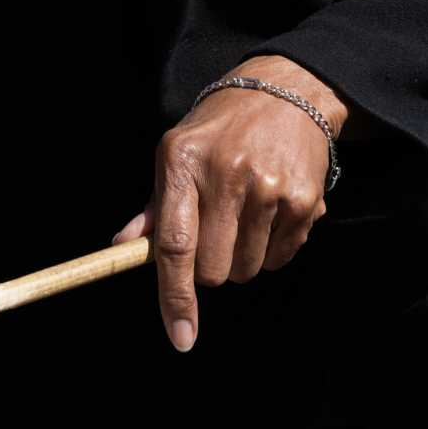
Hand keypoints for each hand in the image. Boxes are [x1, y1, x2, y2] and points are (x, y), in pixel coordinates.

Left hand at [112, 56, 346, 352]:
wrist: (285, 92)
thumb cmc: (219, 129)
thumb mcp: (176, 152)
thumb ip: (155, 207)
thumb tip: (123, 248)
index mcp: (182, 163)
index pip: (175, 245)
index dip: (175, 296)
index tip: (180, 336)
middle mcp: (227, 176)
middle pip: (213, 270)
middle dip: (208, 267)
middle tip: (213, 233)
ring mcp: (269, 190)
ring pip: (247, 270)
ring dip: (241, 257)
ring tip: (243, 213)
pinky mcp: (304, 202)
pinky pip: (280, 259)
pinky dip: (270, 249)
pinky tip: (269, 211)